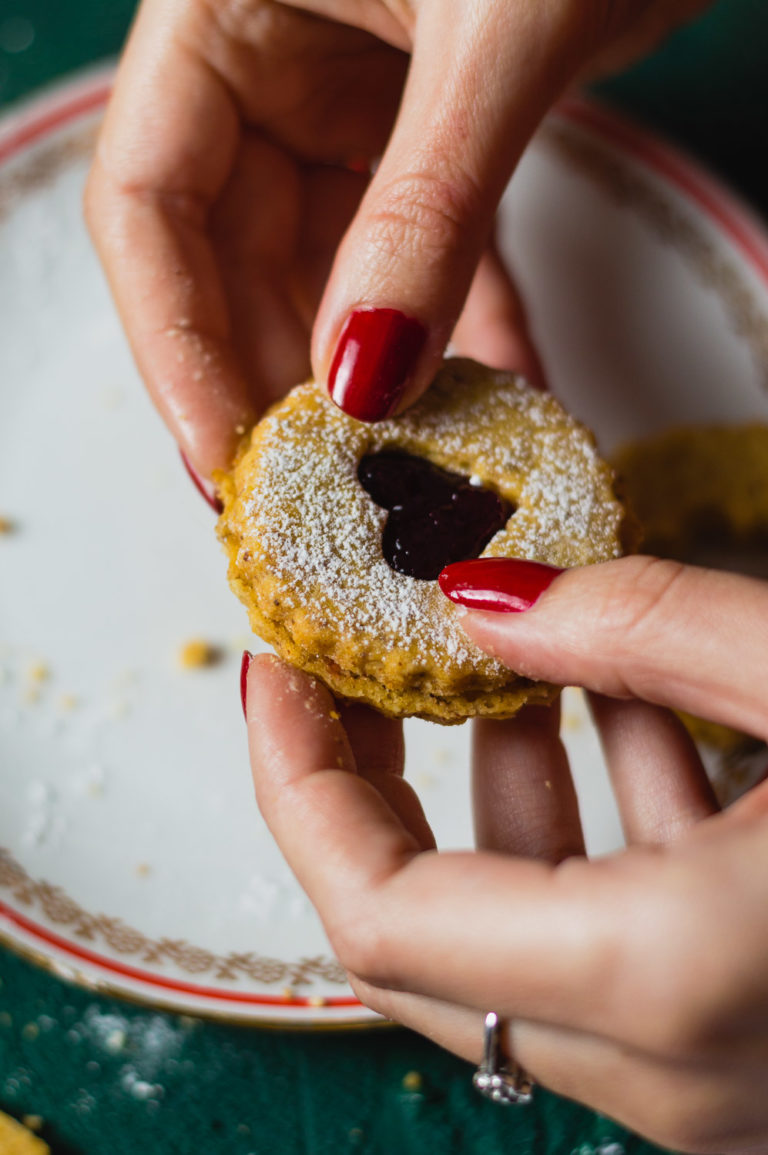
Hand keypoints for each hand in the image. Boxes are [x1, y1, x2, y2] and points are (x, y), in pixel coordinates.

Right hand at [85, 0, 707, 474]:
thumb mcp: (496, 36)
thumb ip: (425, 211)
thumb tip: (365, 381)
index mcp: (223, 7)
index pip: (148, 207)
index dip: (174, 350)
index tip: (229, 463)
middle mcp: (271, 61)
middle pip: (235, 264)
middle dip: (283, 386)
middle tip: (326, 497)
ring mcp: (352, 100)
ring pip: (332, 275)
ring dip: (378, 378)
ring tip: (414, 471)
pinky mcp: (434, 133)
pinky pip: (427, 255)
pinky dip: (461, 330)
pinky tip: (498, 401)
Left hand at [245, 556, 767, 1153]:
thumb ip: (644, 626)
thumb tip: (483, 596)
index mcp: (664, 974)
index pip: (378, 913)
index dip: (299, 784)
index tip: (278, 671)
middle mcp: (661, 1064)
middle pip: (421, 934)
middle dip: (373, 782)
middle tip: (360, 661)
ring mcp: (698, 1075)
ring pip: (520, 934)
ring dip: (499, 785)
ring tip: (503, 659)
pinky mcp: (735, 1040)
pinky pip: (611, 941)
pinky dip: (597, 823)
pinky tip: (628, 708)